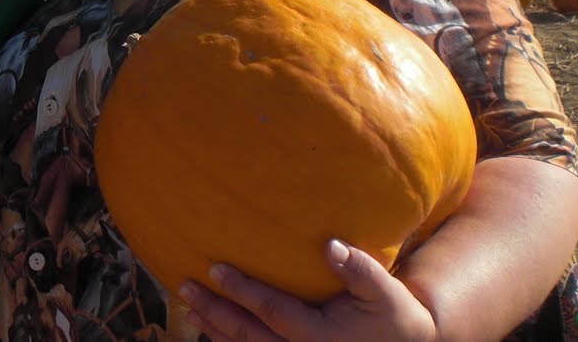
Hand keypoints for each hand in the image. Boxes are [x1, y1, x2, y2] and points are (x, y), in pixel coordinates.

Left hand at [179, 240, 436, 341]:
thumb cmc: (392, 315)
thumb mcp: (384, 291)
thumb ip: (359, 269)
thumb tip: (330, 245)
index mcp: (319, 335)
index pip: (272, 310)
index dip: (242, 290)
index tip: (215, 268)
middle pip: (247, 334)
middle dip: (214, 311)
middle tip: (185, 287)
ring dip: (214, 329)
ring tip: (188, 308)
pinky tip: (210, 328)